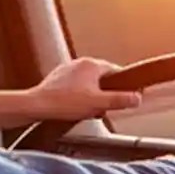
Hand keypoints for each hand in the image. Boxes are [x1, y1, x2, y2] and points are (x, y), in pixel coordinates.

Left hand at [26, 57, 142, 120]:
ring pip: (88, 82)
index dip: (123, 86)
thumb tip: (137, 98)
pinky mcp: (57, 78)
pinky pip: (75, 86)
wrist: (36, 106)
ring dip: (91, 96)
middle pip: (102, 78)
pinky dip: (78, 96)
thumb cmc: (65, 103)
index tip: (126, 96)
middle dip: (105, 94)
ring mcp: (67, 69)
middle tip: (102, 108)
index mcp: (92, 64)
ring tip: (86, 111)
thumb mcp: (98, 104)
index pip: (117, 71)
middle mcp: (80, 62)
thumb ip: (119, 100)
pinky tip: (74, 108)